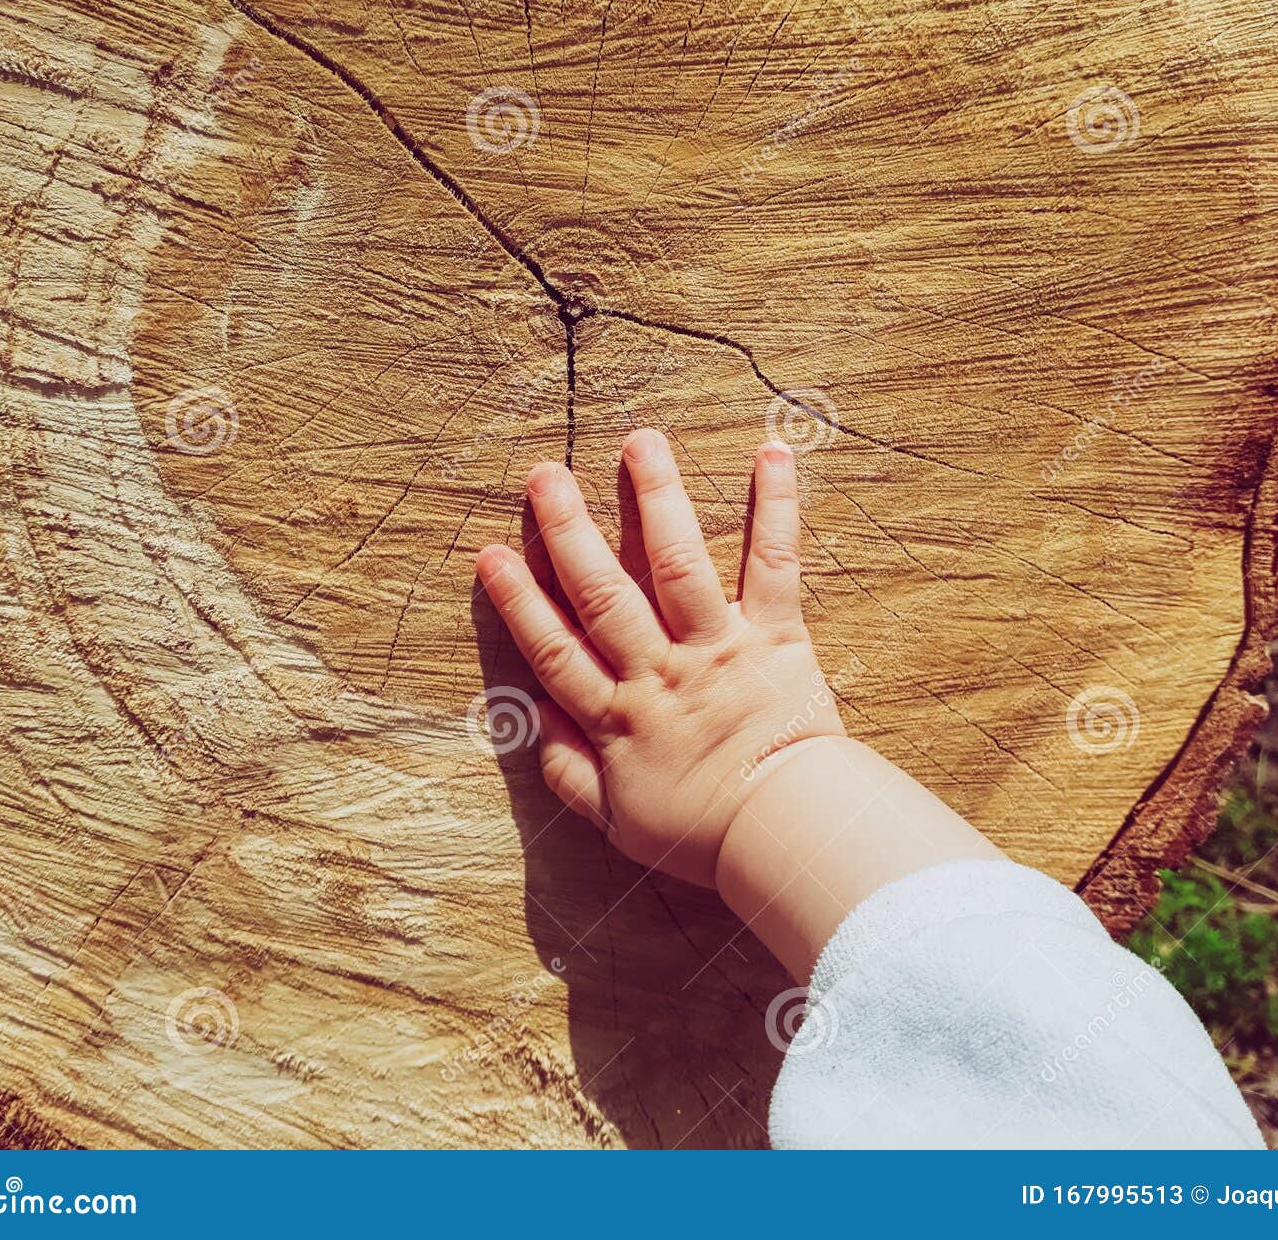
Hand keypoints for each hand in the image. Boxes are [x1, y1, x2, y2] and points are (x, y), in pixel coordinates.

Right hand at [476, 429, 844, 887]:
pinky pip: (773, 564)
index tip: (491, 555)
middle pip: (603, 592)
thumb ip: (570, 773)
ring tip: (640, 441)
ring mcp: (717, 647)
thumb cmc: (706, 836)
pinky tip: (770, 453)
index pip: (555, 650)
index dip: (519, 602)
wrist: (786, 835)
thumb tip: (531, 722)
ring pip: (676, 563)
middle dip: (570, 530)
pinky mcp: (775, 636)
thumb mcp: (619, 823)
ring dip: (657, 498)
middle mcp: (660, 670)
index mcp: (618, 716)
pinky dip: (775, 508)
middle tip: (544, 474)